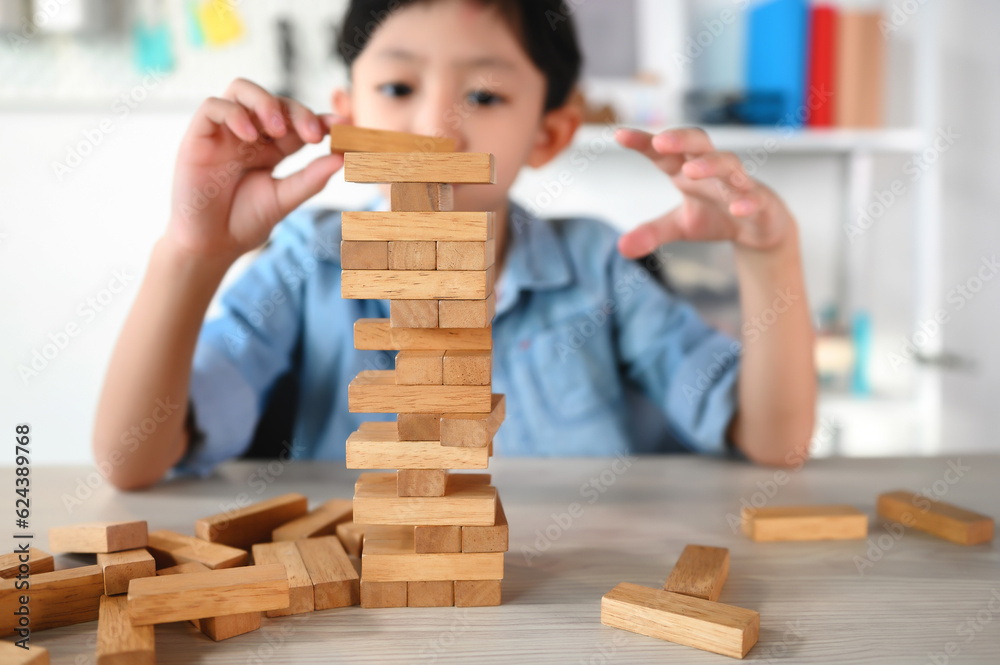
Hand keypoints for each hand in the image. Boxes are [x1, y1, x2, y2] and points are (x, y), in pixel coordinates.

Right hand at [166, 78, 345, 262]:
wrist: (211, 245)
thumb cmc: (245, 222)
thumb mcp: (285, 199)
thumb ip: (311, 178)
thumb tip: (343, 158)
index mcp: (273, 148)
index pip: (299, 122)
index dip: (321, 119)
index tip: (345, 126)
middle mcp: (250, 134)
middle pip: (276, 101)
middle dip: (298, 112)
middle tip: (314, 134)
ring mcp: (224, 132)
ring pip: (242, 90)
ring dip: (266, 102)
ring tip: (279, 129)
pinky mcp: (199, 136)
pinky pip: (213, 106)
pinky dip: (234, 114)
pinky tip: (250, 136)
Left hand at [614, 128, 794, 257]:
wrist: (760, 228)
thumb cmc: (716, 215)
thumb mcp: (679, 226)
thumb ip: (651, 232)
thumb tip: (621, 247)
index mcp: (686, 171)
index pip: (663, 152)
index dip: (643, 142)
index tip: (619, 135)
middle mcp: (712, 171)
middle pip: (698, 143)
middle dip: (680, 139)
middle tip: (659, 141)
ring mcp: (738, 183)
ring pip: (728, 164)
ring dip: (710, 164)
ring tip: (690, 171)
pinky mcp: (761, 202)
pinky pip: (756, 197)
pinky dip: (747, 201)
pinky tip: (736, 208)